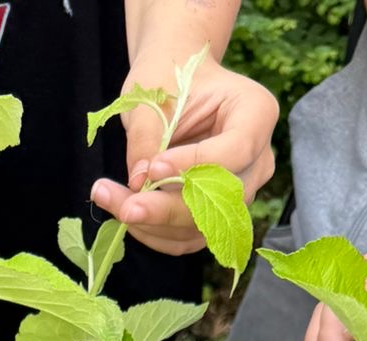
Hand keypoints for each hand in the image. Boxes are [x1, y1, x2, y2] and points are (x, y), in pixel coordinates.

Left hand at [93, 57, 277, 255]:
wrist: (173, 82)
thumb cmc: (168, 75)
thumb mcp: (152, 92)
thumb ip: (147, 135)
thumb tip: (138, 183)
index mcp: (256, 113)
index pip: (234, 151)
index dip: (194, 165)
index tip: (153, 167)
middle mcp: (258, 159)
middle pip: (220, 200)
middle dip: (166, 208)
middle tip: (123, 205)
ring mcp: (241, 192)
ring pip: (201, 225)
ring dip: (152, 223)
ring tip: (108, 199)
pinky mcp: (217, 215)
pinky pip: (187, 238)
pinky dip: (153, 232)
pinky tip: (122, 209)